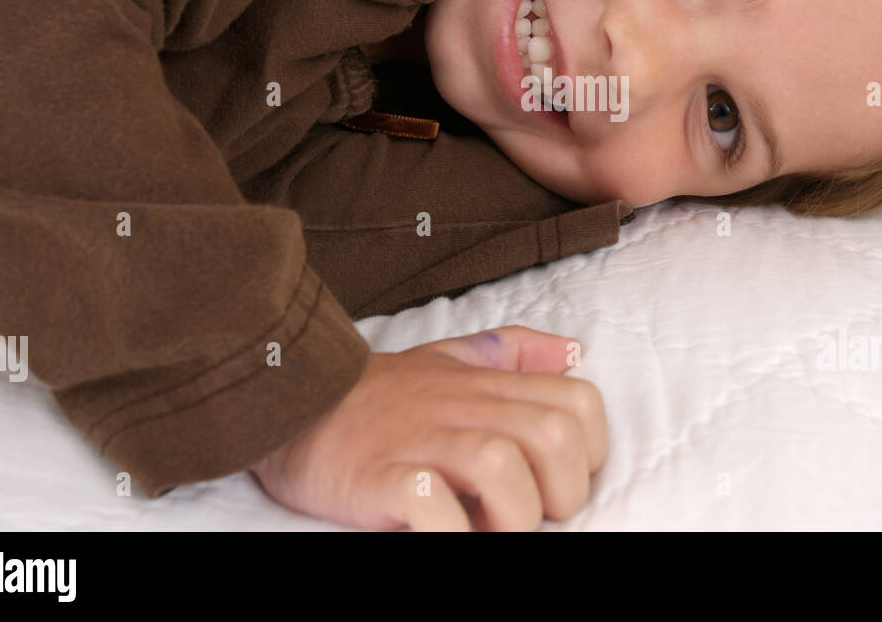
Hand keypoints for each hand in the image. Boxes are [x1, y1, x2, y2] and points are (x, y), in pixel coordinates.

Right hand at [248, 325, 606, 530]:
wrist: (291, 404)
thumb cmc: (380, 394)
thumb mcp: (451, 356)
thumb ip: (512, 352)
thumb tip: (573, 350)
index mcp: (486, 382)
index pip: (580, 402)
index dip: (590, 450)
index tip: (558, 481)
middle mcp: (461, 406)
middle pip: (554, 436)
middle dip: (562, 492)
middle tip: (528, 513)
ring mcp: (420, 441)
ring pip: (503, 466)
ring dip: (512, 515)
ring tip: (488, 527)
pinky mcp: (380, 477)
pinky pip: (434, 504)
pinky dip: (452, 530)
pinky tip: (445, 531)